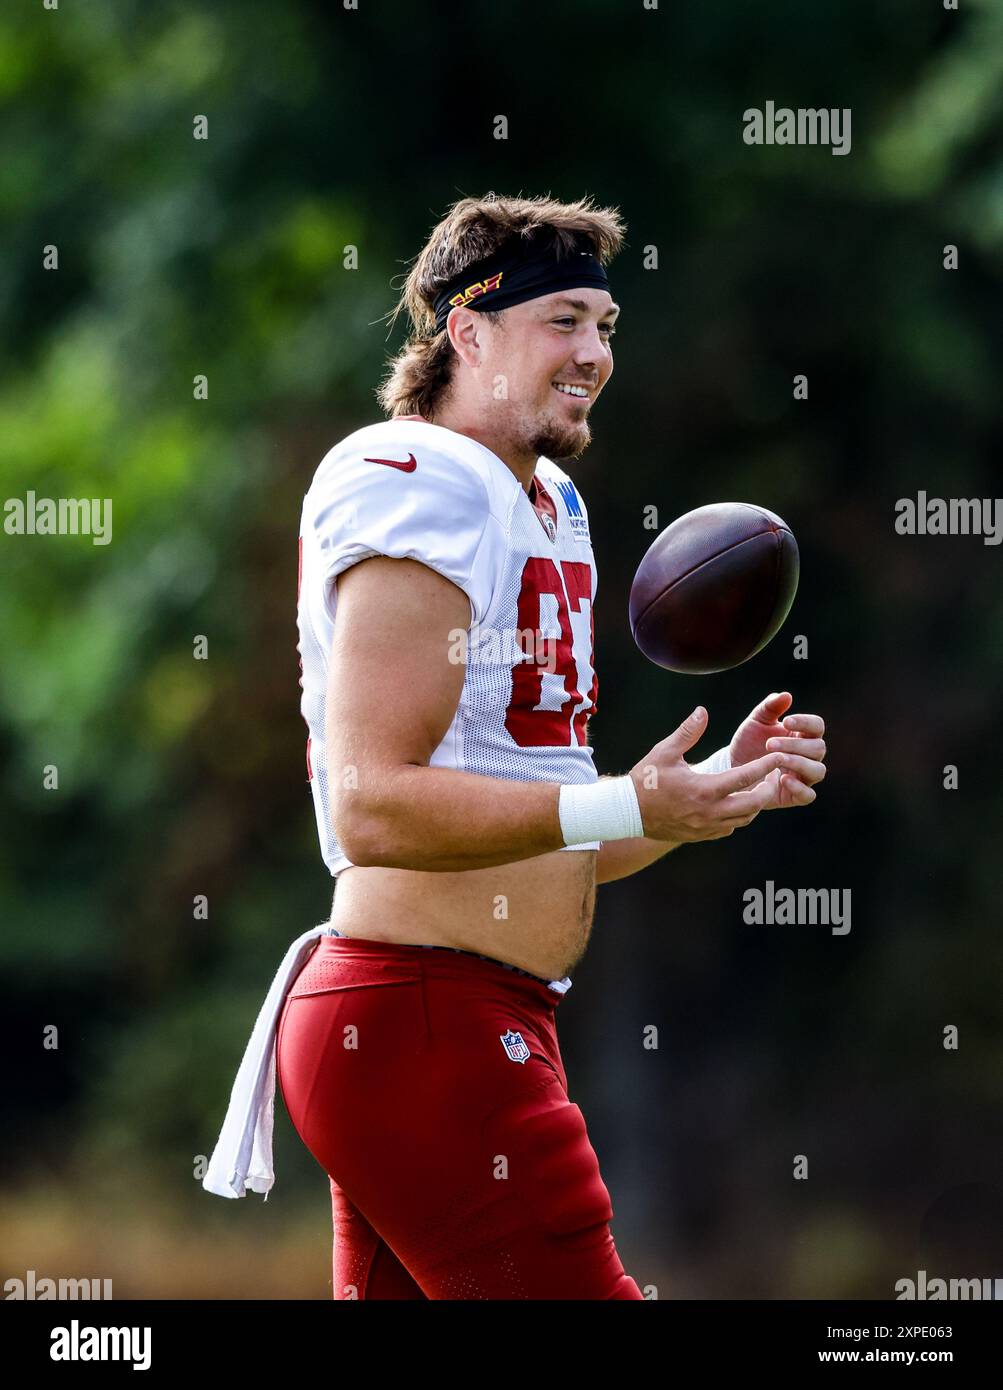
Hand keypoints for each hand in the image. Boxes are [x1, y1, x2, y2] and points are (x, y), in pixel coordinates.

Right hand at [630, 707, 792, 842]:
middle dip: (768, 789)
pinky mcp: (700, 836)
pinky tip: (735, 804)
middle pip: (753, 805)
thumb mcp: (664, 752)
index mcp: (703, 789)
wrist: (626, 812)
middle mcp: (708, 812)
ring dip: (754, 805)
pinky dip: (737, 817)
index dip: (766, 765)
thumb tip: (702, 712)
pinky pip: (728, 829)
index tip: (780, 756)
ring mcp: (705, 827)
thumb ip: (687, 732)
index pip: (745, 777)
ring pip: (743, 820)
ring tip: (758, 789)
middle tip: (773, 776)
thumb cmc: (645, 779)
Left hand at [728, 691, 825, 809]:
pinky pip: (808, 795)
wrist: (732, 768)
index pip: (817, 726)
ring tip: (776, 760)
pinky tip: (782, 778)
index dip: (806, 722)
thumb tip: (786, 695)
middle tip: (769, 744)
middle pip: (818, 748)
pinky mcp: (794, 796)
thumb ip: (769, 708)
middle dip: (795, 745)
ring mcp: (803, 777)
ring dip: (798, 763)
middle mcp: (808, 756)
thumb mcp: (755, 722)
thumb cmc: (748, 743)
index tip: (786, 721)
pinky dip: (799, 788)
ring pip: (818, 771)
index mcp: (802, 735)